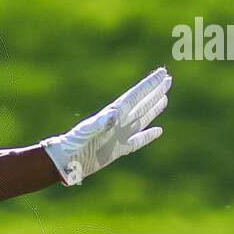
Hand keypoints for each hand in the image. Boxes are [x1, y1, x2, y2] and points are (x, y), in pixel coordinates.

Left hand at [42, 68, 170, 184]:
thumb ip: (100, 122)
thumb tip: (114, 114)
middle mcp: (118, 122)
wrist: (65, 161)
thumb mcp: (86, 131)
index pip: (136, 95)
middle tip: (168, 78)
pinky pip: (138, 140)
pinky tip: (158, 130)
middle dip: (155, 91)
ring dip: (153, 108)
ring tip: (164, 98)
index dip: (150, 84)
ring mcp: (119, 135)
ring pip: (142, 118)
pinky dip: (148, 135)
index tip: (163, 72)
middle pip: (142, 103)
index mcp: (113, 113)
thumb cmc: (73, 144)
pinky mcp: (118, 149)